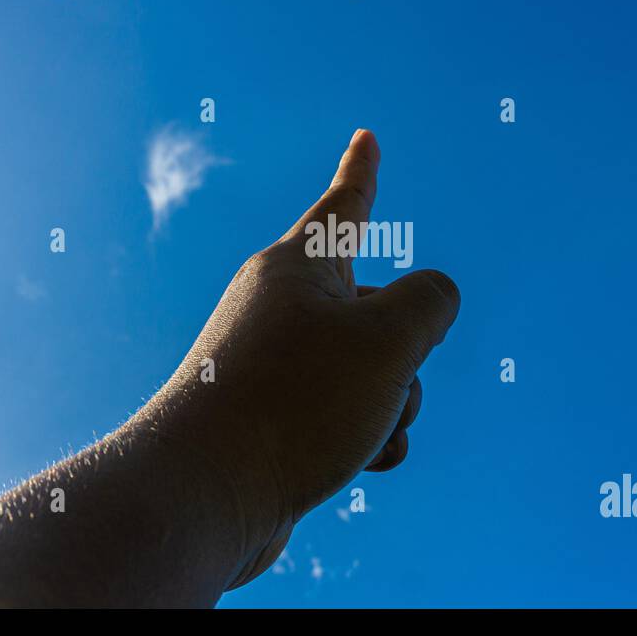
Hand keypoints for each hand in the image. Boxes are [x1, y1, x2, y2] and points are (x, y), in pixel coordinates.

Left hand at [153, 129, 460, 588]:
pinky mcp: (271, 422)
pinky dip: (365, 438)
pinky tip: (354, 464)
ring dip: (392, 405)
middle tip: (380, 386)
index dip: (365, 172)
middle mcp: (276, 309)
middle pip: (378, 313)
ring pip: (372, 372)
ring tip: (360, 433)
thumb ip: (430, 302)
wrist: (206, 497)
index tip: (366, 138)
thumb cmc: (295, 404)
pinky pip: (346, 416)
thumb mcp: (390, 340)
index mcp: (296, 268)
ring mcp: (271, 367)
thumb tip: (429, 301)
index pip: (345, 207)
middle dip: (405, 355)